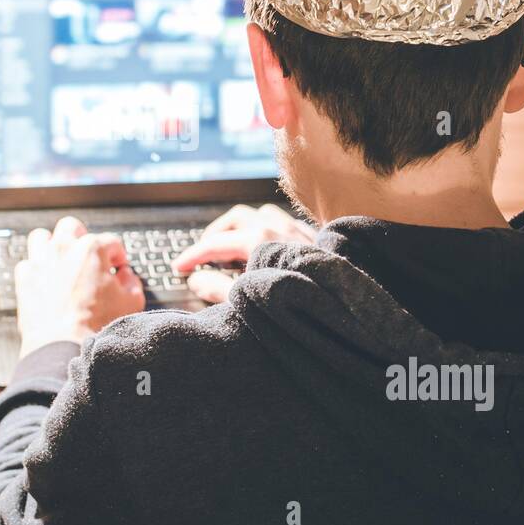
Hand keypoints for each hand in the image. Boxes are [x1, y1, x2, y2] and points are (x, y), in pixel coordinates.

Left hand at [15, 216, 145, 354]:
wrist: (63, 346)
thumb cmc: (96, 326)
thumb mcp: (131, 301)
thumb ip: (132, 282)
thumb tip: (125, 276)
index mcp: (91, 249)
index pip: (111, 242)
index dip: (118, 255)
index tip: (117, 267)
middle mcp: (64, 249)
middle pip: (71, 226)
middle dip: (81, 237)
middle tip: (87, 255)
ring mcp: (40, 261)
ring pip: (42, 237)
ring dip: (52, 246)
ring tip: (61, 261)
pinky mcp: (24, 278)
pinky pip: (27, 264)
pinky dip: (36, 270)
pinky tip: (45, 282)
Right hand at [172, 203, 315, 303]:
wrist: (345, 309)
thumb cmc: (298, 307)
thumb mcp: (247, 302)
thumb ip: (216, 289)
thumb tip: (196, 280)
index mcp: (259, 241)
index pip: (215, 243)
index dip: (193, 255)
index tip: (178, 268)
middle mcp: (279, 229)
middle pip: (237, 218)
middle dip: (217, 233)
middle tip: (204, 252)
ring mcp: (300, 231)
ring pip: (264, 214)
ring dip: (245, 226)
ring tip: (235, 246)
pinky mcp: (316, 239)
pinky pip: (287, 223)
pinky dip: (270, 230)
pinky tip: (270, 248)